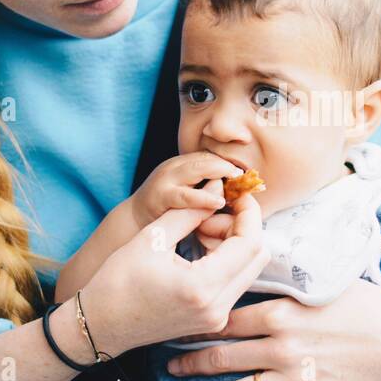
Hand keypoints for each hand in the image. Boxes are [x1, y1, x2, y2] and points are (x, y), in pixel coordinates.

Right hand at [82, 194, 268, 352]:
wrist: (100, 325)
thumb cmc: (117, 281)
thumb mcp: (152, 238)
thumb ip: (189, 213)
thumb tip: (217, 194)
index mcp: (202, 287)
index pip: (249, 243)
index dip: (250, 213)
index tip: (238, 195)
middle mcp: (217, 307)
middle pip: (257, 257)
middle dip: (244, 227)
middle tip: (215, 213)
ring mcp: (216, 318)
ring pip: (249, 270)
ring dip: (236, 244)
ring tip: (203, 230)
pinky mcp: (212, 321)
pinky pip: (236, 283)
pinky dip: (228, 261)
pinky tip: (202, 249)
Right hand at [129, 151, 244, 230]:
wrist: (130, 222)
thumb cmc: (164, 212)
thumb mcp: (186, 195)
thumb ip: (206, 190)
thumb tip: (239, 192)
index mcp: (181, 165)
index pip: (211, 158)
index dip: (230, 165)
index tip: (249, 176)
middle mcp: (173, 167)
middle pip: (207, 159)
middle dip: (228, 166)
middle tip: (247, 177)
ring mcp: (165, 179)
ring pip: (198, 169)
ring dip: (220, 173)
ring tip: (238, 181)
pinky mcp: (160, 197)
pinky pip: (185, 196)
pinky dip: (203, 198)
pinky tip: (218, 203)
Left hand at [166, 280, 380, 380]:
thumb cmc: (361, 305)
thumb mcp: (318, 284)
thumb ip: (281, 284)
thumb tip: (248, 269)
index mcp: (280, 313)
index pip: (224, 320)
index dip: (196, 325)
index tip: (175, 326)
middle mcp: (281, 347)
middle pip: (220, 356)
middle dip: (188, 360)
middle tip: (165, 362)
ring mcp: (293, 380)